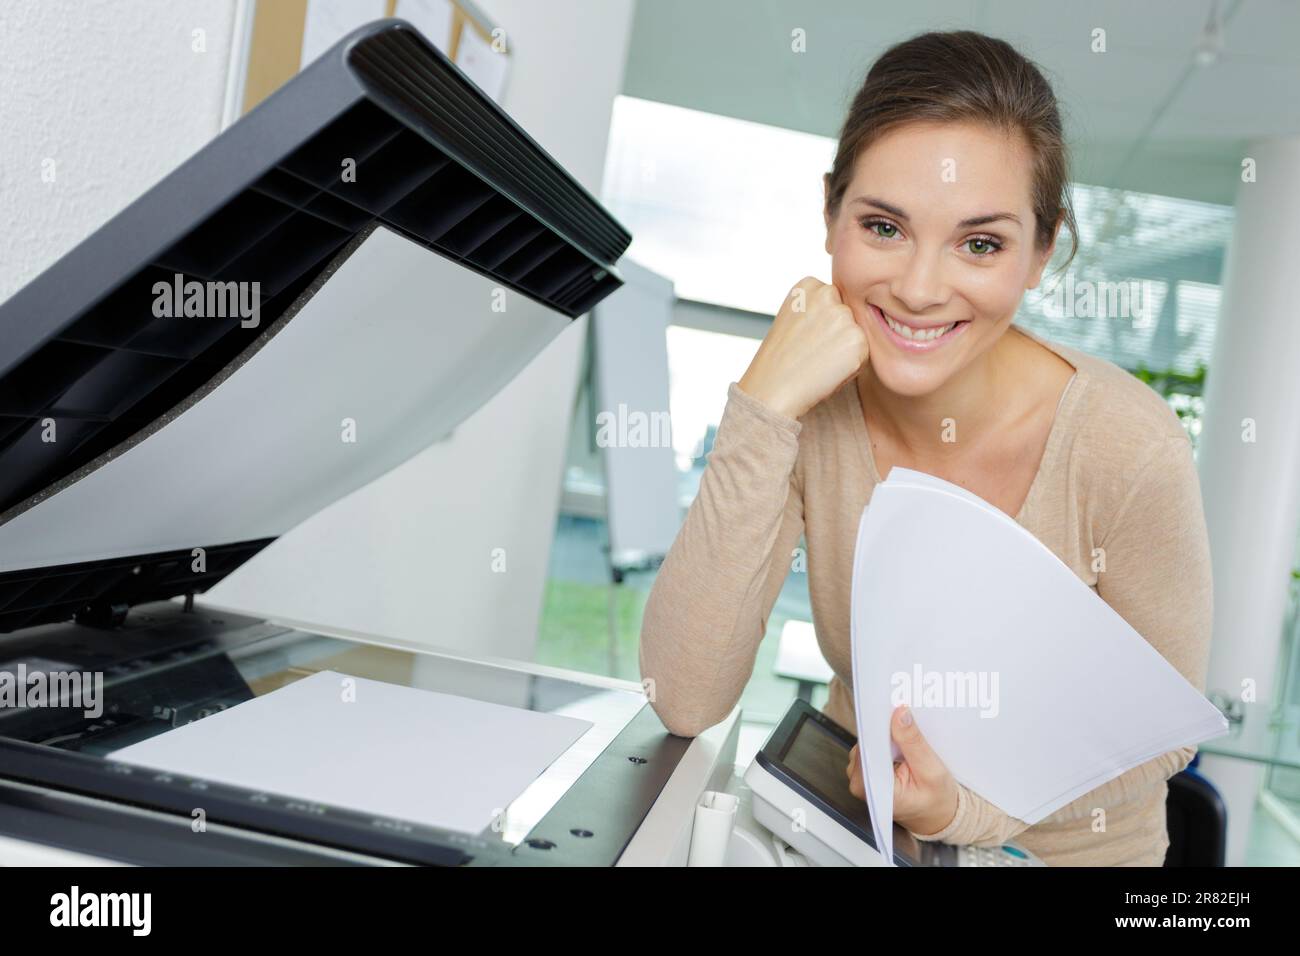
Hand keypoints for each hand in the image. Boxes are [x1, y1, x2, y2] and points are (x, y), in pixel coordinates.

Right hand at [737, 276, 868, 419]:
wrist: (772, 388)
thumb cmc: (781, 359)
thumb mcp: (793, 317)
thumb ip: (818, 307)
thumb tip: (848, 311)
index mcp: (809, 284)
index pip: (833, 301)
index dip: (821, 324)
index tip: (803, 336)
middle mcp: (827, 293)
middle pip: (847, 315)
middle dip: (836, 334)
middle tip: (811, 351)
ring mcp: (844, 316)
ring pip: (857, 334)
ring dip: (845, 349)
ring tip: (819, 360)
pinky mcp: (858, 340)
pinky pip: (864, 353)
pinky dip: (852, 366)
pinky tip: (828, 370)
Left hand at [844, 706, 959, 837]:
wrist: (938, 814)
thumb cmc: (936, 801)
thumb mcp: (932, 772)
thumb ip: (913, 743)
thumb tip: (899, 714)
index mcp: (873, 791)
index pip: (865, 753)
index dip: (876, 730)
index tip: (889, 712)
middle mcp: (862, 783)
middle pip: (865, 745)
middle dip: (882, 728)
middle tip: (900, 711)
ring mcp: (863, 774)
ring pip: (868, 742)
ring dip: (884, 731)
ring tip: (903, 723)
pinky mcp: (869, 766)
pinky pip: (873, 745)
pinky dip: (886, 737)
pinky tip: (900, 732)